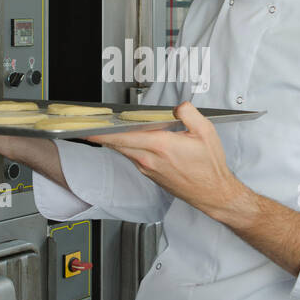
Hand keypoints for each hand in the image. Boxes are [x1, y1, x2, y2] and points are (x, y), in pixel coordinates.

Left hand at [91, 102, 247, 220]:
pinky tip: (129, 141)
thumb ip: (189, 113)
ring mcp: (148, 169)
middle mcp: (150, 159)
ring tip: (105, 130)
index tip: (87, 128)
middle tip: (87, 126)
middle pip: (117, 144)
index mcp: (161, 145)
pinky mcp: (150, 175)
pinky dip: (127, 148)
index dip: (102, 132)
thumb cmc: (209, 166)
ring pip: (124, 151)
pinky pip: (133, 158)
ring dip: (114, 141)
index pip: (123, 136)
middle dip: (101, 135)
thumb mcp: (206, 131)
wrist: (212, 193)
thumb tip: (177, 106)